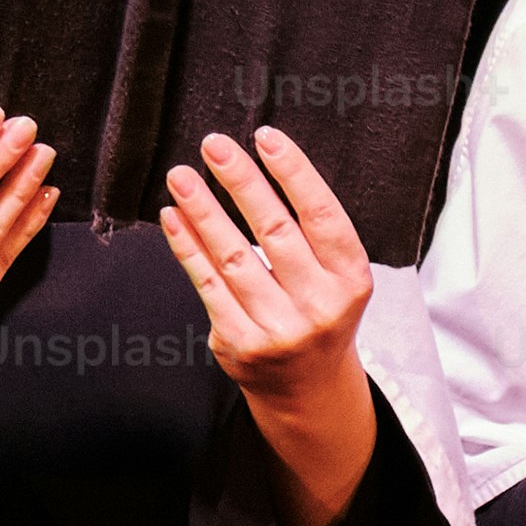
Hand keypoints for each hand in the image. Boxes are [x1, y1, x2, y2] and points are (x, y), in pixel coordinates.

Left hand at [160, 127, 379, 433]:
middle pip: (274, 230)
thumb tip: (255, 168)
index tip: (266, 137)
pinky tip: (173, 218)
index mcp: (351, 279)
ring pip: (233, 255)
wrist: (307, 388)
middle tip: (214, 145)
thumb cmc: (317, 314)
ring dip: (203, 210)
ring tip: (181, 176)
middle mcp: (320, 304)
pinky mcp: (240, 342)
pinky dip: (187, 247)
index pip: (322, 215)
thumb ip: (309, 235)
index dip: (294, 173)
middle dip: (240, 182)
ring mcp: (279, 327)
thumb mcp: (336, 278)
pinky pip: (206, 284)